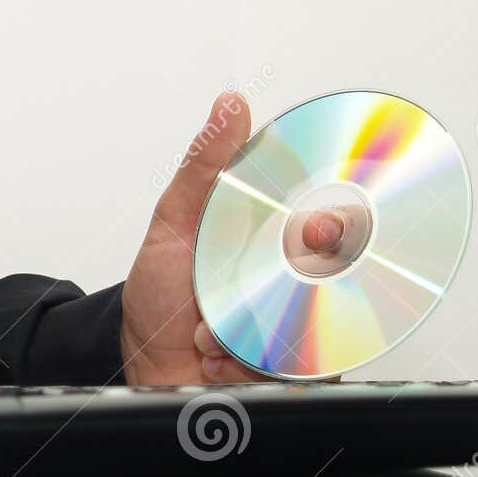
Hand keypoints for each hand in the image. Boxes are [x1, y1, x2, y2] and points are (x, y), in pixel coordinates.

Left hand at [121, 92, 355, 384]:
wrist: (144, 364)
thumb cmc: (161, 295)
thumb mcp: (174, 219)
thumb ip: (203, 165)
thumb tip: (230, 104)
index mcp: (279, 243)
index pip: (331, 222)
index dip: (324, 223)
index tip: (304, 231)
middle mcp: (296, 286)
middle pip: (333, 275)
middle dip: (276, 284)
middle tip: (229, 290)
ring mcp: (299, 329)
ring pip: (312, 323)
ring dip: (247, 330)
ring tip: (210, 327)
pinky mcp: (295, 372)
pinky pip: (298, 366)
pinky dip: (245, 362)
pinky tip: (215, 357)